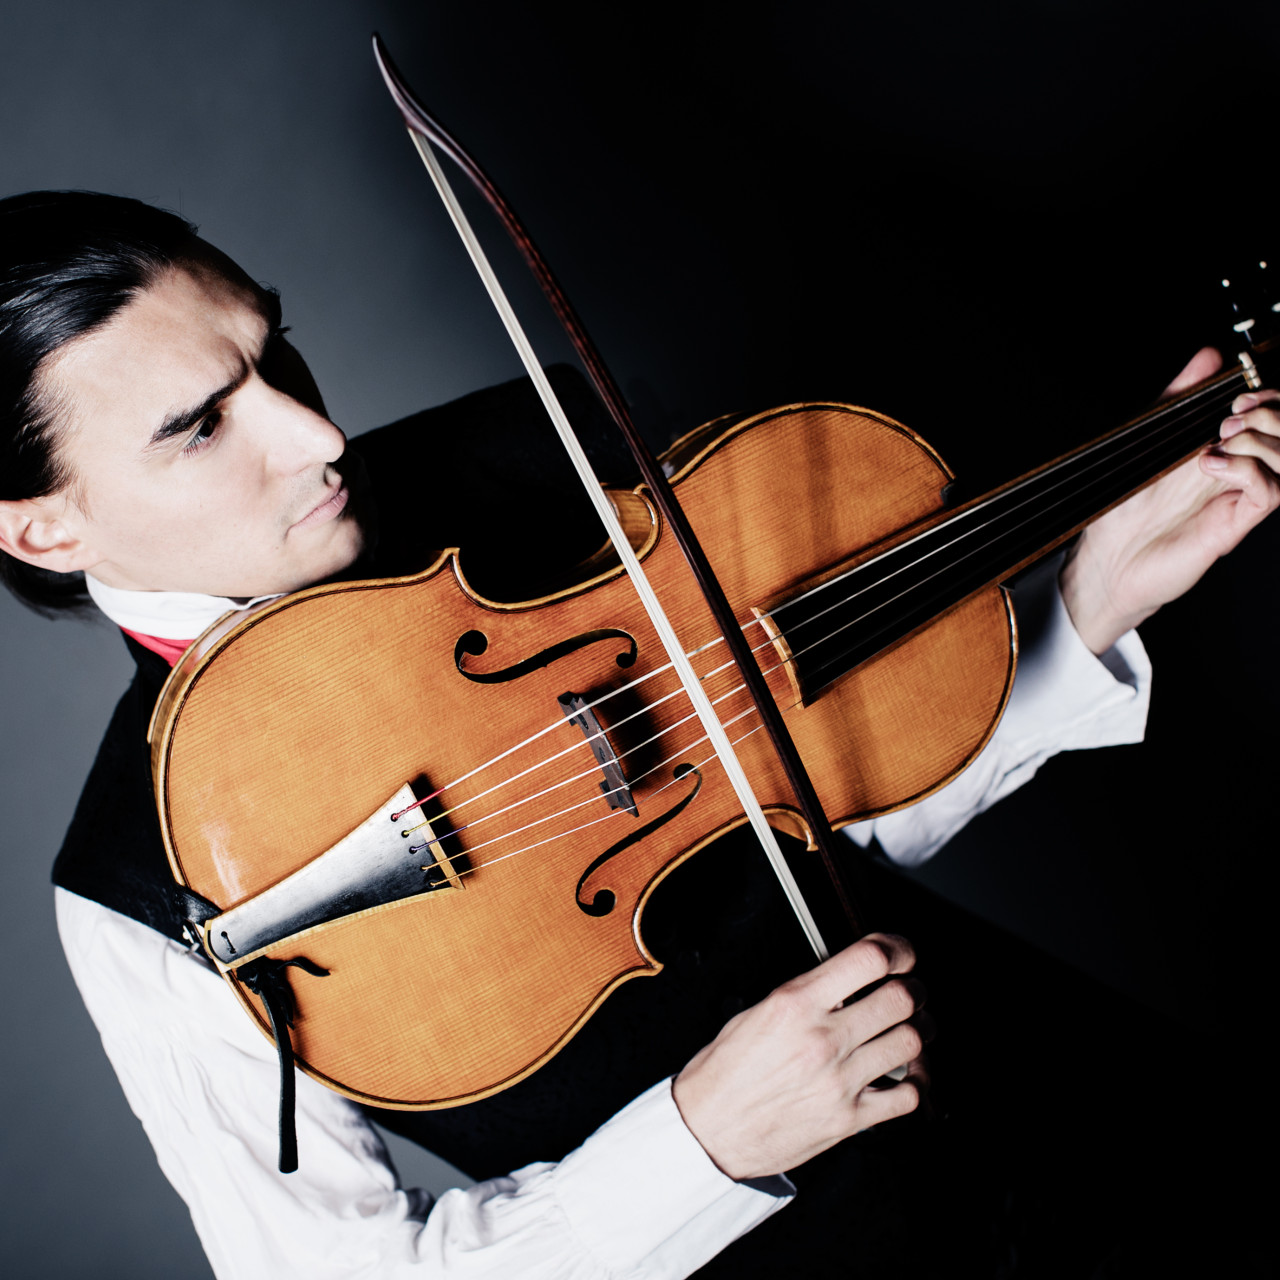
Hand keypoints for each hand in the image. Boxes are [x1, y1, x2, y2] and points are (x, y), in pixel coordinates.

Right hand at [671, 933, 925, 1180]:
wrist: (709, 1132)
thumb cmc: (723, 1075)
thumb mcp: (755, 1013)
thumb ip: (804, 995)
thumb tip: (843, 982)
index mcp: (796, 1004)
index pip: (868, 960)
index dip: (897, 949)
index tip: (901, 953)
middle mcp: (822, 1039)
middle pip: (900, 999)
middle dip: (913, 990)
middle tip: (910, 991)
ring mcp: (840, 1081)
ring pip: (911, 1043)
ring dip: (919, 1031)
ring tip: (911, 1028)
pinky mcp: (849, 1119)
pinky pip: (907, 1096)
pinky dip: (914, 1083)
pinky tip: (902, 1076)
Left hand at [1060, 348, 1279, 653]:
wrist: (1105, 562)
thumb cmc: (1125, 509)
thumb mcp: (1149, 441)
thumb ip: (1178, 398)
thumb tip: (1207, 357)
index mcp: (1226, 452)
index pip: (1275, 417)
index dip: (1270, 398)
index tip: (1240, 394)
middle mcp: (1240, 474)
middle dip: (1269, 413)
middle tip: (1230, 419)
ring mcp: (1238, 500)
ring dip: (1260, 438)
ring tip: (1221, 440)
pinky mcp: (1231, 525)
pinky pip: (1268, 491)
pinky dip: (1246, 467)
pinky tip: (1211, 464)